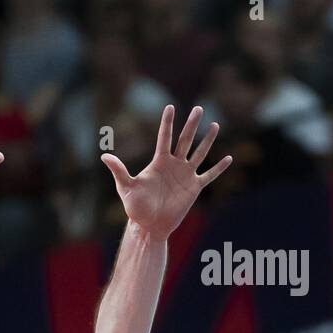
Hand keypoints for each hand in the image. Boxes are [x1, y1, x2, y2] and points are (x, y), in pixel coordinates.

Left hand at [101, 105, 231, 240]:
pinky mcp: (194, 188)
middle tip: (198, 108)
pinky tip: (229, 158)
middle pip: (185, 140)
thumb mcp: (126, 187)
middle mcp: (174, 165)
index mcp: (159, 162)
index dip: (167, 123)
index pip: (164, 138)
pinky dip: (219, 168)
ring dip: (208, 140)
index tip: (170, 107)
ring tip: (215, 124)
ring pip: (199, 153)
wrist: (149, 225)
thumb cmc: (136, 207)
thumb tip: (104, 156)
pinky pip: (209, 175)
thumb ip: (119, 170)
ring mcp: (185, 175)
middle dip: (191, 124)